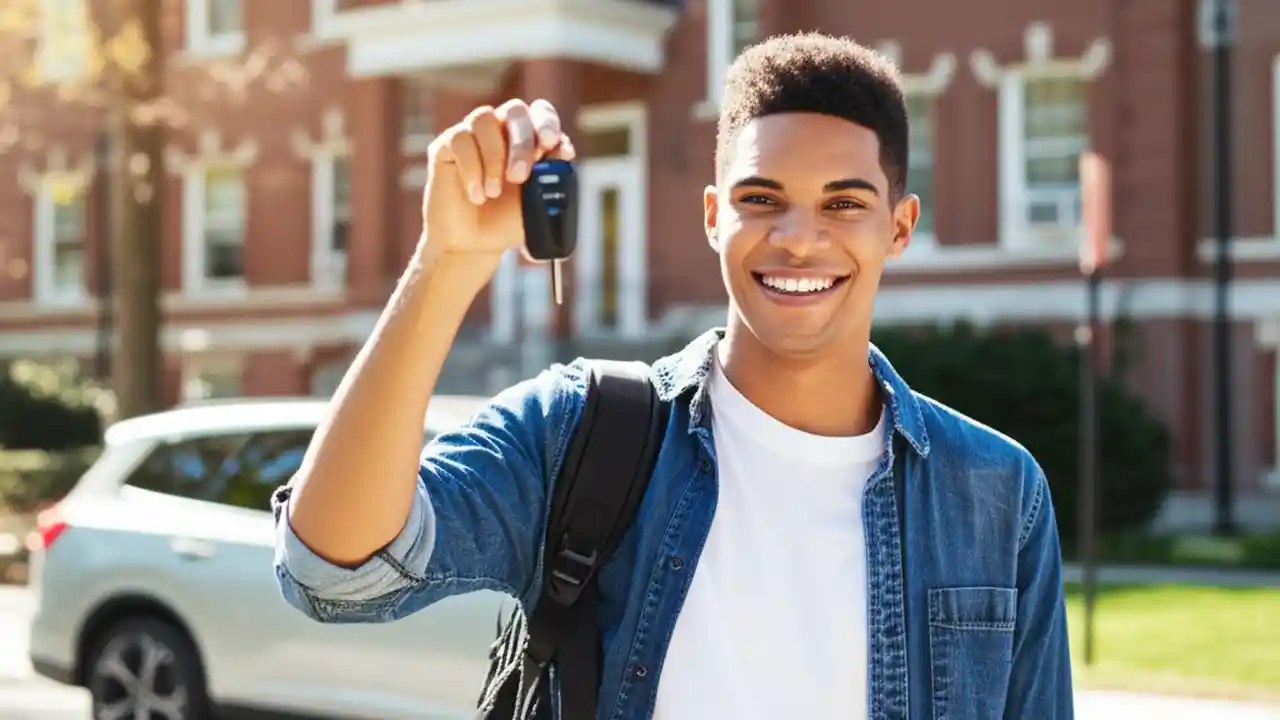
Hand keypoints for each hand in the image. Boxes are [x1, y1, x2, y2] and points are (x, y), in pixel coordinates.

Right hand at [422, 98, 575, 261]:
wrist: (473, 245)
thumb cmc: (507, 221)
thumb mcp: (539, 204)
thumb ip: (553, 177)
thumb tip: (562, 150)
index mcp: (530, 139)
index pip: (540, 112)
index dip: (546, 122)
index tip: (550, 143)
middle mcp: (501, 130)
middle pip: (515, 110)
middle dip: (521, 143)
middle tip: (519, 177)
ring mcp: (473, 135)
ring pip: (484, 118)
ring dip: (494, 157)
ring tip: (493, 192)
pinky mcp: (446, 146)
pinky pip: (459, 139)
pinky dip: (471, 169)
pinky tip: (476, 195)